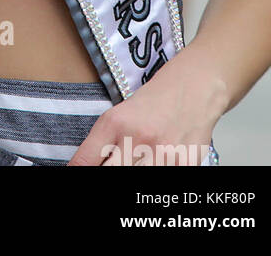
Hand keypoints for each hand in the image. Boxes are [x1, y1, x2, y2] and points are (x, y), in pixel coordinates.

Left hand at [67, 54, 224, 165]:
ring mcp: (161, 155)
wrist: (192, 89)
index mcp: (115, 124)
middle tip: (109, 167)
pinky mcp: (183, 165)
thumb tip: (86, 165)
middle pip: (110, 173)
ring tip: (137, 162)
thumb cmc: (154, 101)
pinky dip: (154, 177)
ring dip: (130, 173)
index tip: (78, 172)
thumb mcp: (119, 115)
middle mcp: (137, 139)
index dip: (79, 170)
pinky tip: (154, 164)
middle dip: (106, 174)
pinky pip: (160, 181)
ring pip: (134, 178)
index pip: (86, 161)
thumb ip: (102, 142)